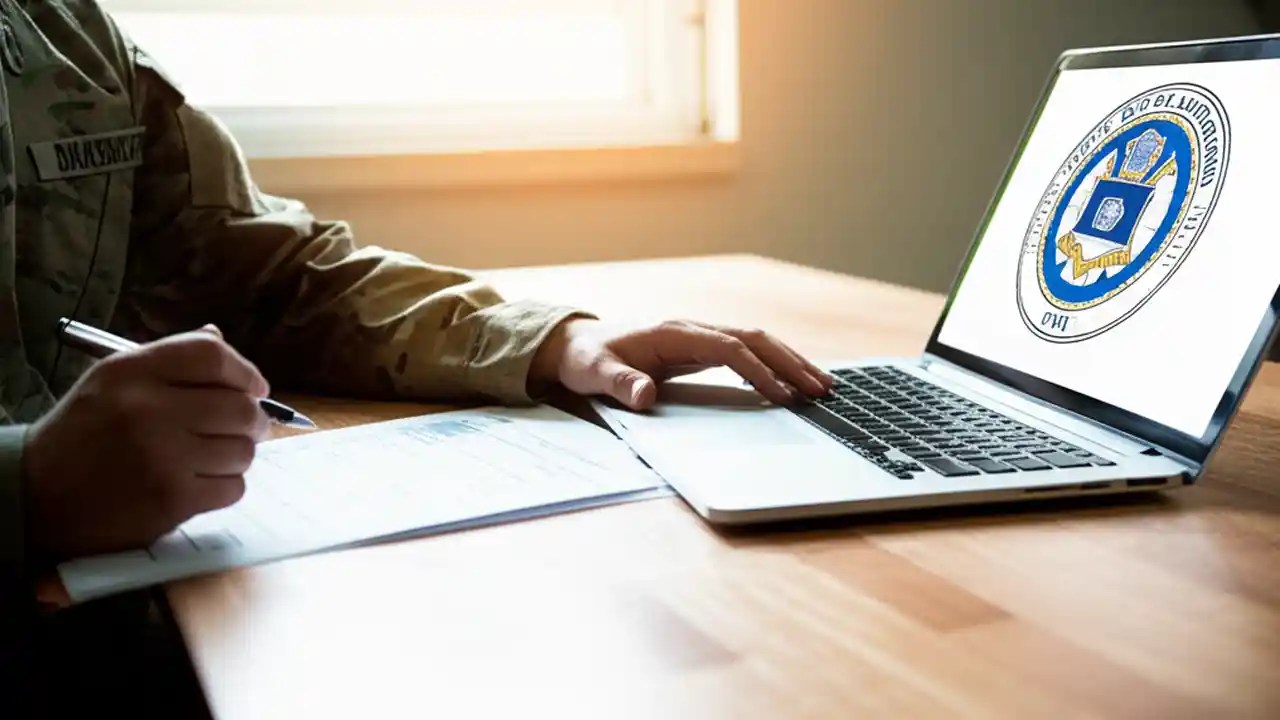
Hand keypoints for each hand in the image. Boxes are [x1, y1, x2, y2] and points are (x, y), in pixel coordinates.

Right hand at [22, 326, 270, 559]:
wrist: (35, 496)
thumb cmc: (82, 434)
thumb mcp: (111, 381)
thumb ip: (167, 360)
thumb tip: (219, 337)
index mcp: (132, 372)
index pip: (212, 356)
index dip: (244, 371)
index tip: (255, 388)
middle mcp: (149, 410)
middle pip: (240, 407)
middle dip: (253, 419)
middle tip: (246, 428)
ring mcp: (163, 457)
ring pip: (243, 450)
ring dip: (238, 455)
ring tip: (214, 456)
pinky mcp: (172, 500)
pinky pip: (233, 487)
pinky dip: (226, 486)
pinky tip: (200, 483)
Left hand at [531, 319, 832, 409]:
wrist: (574, 345)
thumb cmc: (586, 359)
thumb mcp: (593, 373)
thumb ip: (619, 383)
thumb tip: (644, 396)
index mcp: (673, 333)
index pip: (729, 348)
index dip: (758, 369)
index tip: (782, 394)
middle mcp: (692, 330)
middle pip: (754, 339)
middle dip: (790, 362)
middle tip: (821, 389)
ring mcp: (699, 338)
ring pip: (756, 342)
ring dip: (789, 361)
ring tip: (821, 385)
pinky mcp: (700, 349)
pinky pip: (746, 353)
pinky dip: (773, 364)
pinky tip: (791, 382)